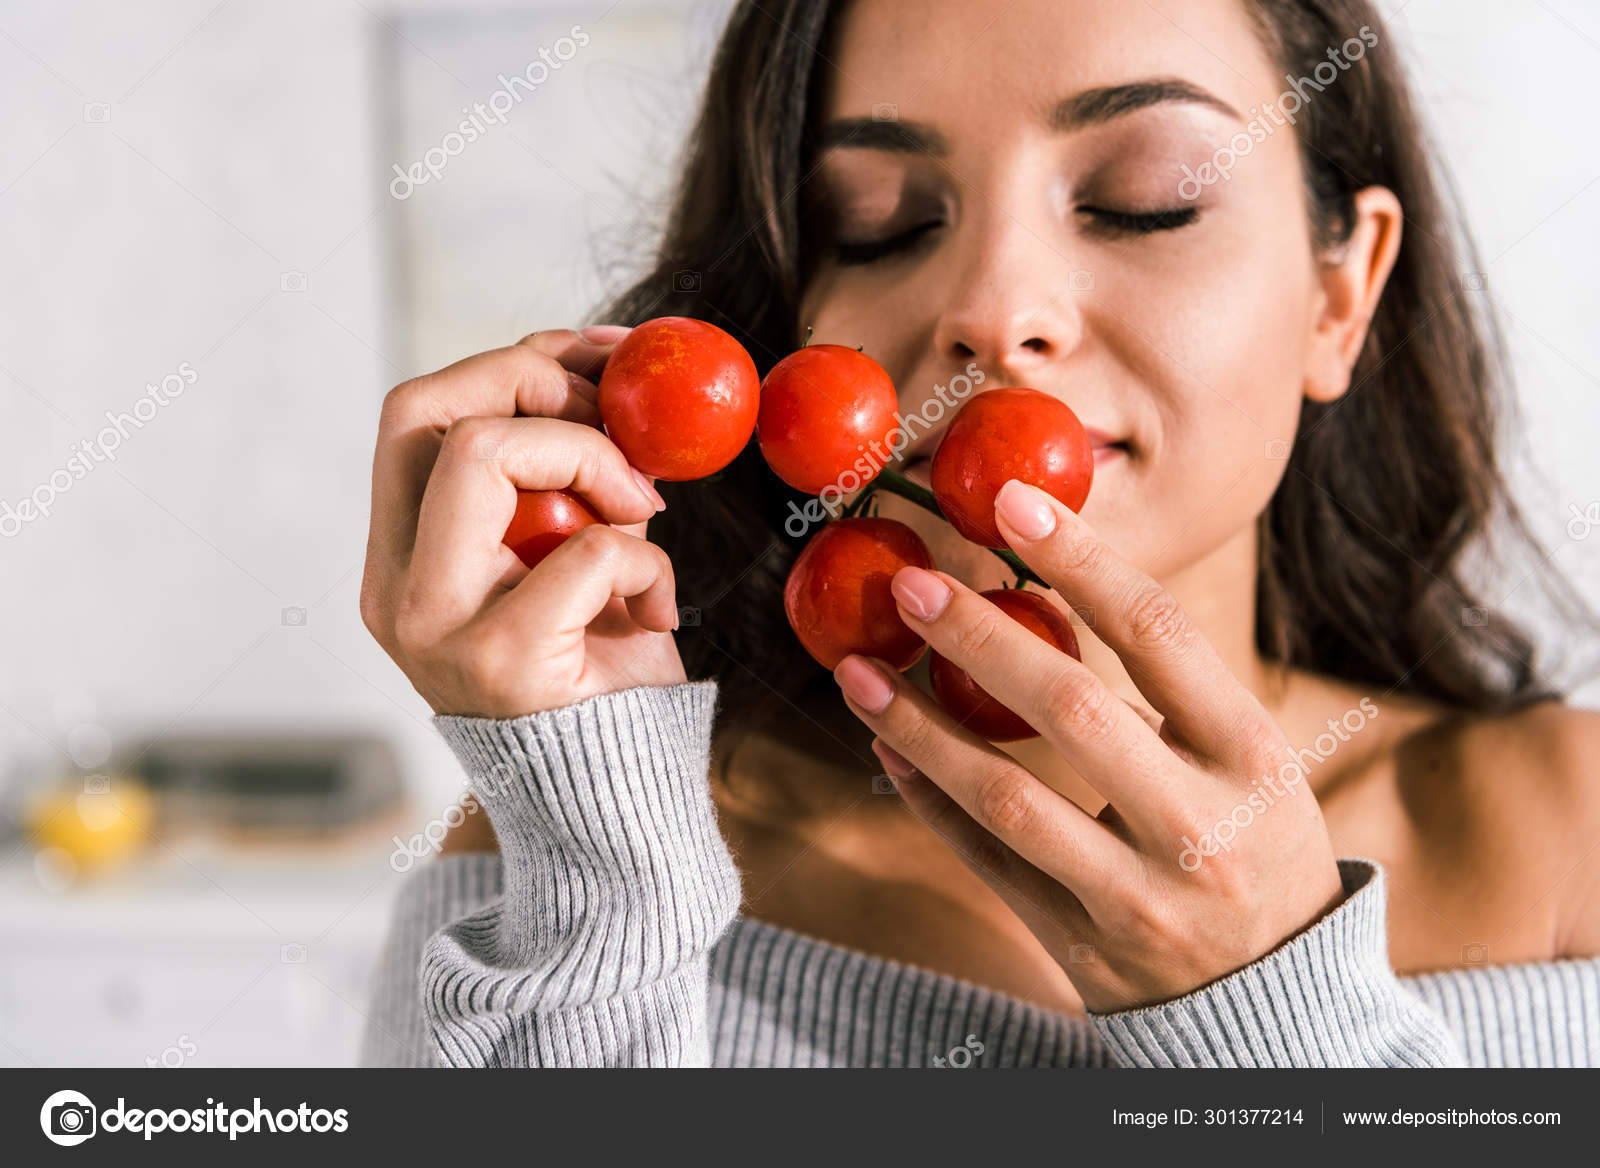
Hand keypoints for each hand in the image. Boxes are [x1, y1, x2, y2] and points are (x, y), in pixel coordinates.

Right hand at [360, 327, 684, 718]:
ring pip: (480, 453)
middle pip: (427, 411)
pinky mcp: (501, 662)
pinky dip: (645, 558)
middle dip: (537, 384)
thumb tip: (605, 370)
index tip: (601, 359)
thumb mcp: (572, 561)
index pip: (414, 416)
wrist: (616, 803)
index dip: (510, 364)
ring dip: (592, 460)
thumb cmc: (600, 677)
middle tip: (621, 426)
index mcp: (402, 561)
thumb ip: (561, 484)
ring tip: (644, 514)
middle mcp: (397, 591)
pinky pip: (584, 547)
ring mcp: (436, 628)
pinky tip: (658, 606)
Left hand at [834, 478, 1343, 1012]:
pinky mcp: (1080, 943)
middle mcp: (1198, 826)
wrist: (1279, 997)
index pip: (1158, 633)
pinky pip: (986, 860)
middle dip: (979, 637)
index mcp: (1253, 756)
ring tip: (860, 674)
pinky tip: (887, 746)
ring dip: (921, 727)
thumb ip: (1169, 690)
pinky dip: (928, 798)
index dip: (1080, 558)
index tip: (1012, 503)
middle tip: (909, 587)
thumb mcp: (1251, 762)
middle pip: (1071, 708)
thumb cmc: (1256, 844)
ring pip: (1007, 796)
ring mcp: (1136, 894)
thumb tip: (1045, 588)